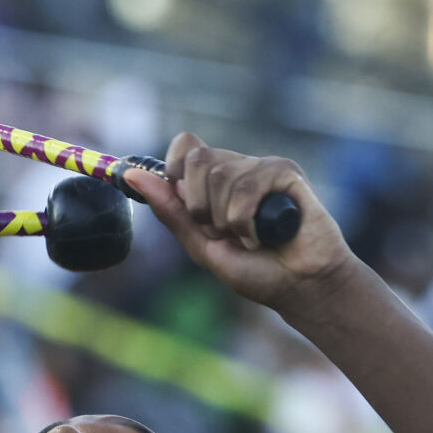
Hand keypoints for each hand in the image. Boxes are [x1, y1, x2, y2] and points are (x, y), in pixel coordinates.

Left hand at [126, 135, 353, 311]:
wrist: (300, 287)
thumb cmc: (256, 270)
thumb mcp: (201, 245)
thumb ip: (171, 210)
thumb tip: (132, 176)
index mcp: (216, 181)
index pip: (185, 146)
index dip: (177, 169)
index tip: (186, 202)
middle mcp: (239, 167)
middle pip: (196, 159)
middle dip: (200, 207)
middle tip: (225, 232)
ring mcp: (262, 167)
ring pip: (219, 176)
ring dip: (228, 221)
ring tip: (252, 237)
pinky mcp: (286, 172)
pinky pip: (247, 187)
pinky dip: (248, 221)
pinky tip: (266, 234)